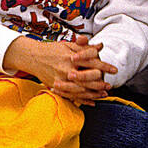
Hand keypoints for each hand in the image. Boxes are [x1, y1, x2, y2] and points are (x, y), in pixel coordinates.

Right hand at [2, 34, 116, 106]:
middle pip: (87, 78)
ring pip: (80, 90)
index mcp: (71, 56)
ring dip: (93, 93)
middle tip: (109, 85)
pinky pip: (72, 96)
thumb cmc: (53, 49)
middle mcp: (66, 69)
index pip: (91, 62)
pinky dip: (82, 100)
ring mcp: (61, 79)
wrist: (33, 57)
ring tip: (104, 94)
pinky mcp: (56, 87)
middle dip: (99, 83)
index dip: (104, 66)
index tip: (114, 70)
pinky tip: (92, 102)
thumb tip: (100, 46)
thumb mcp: (68, 45)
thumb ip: (84, 47)